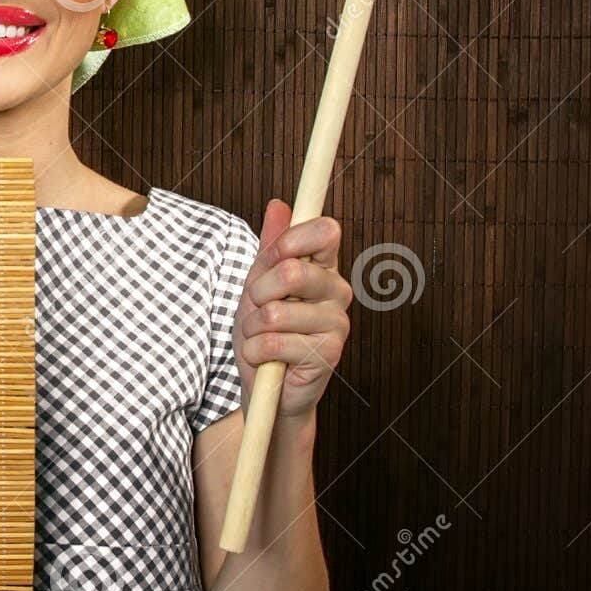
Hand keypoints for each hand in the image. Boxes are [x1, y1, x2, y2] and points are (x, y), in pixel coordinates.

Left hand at [232, 199, 350, 417]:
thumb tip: (278, 204)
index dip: (289, 241)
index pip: (324, 231)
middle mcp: (338, 291)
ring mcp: (337, 323)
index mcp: (323, 268)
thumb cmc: (262, 332)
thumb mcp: (258, 285)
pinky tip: (266, 360)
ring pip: (275, 313)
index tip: (272, 258)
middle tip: (257, 310)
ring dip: (252, 329)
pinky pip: (273, 343)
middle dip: (256, 294)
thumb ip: (271, 246)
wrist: (266, 386)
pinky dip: (254, 352)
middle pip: (291, 272)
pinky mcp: (329, 354)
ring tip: (260, 338)